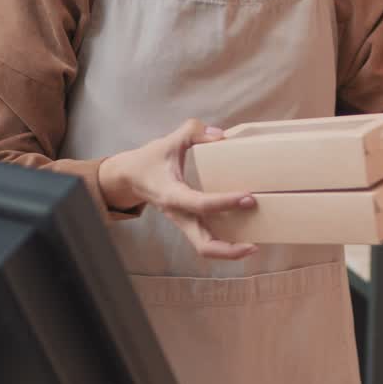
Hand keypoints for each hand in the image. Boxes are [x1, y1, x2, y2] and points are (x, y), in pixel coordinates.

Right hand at [101, 119, 257, 260]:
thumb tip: (220, 136)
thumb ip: (193, 132)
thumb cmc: (148, 161)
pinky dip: (226, 244)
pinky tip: (245, 238)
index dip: (225, 203)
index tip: (247, 197)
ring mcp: (184, 223)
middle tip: (254, 244)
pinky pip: (208, 240)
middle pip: (203, 245)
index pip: (200, 204)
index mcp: (171, 195)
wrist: (128, 179)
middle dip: (229, 249)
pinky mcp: (189, 224)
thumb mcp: (167, 141)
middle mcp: (179, 215)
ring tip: (253, 247)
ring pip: (206, 249)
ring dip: (229, 252)